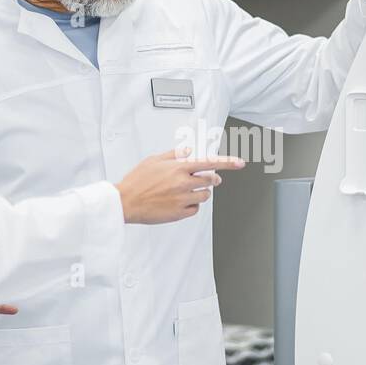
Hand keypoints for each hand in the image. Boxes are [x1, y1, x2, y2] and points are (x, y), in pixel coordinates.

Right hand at [115, 148, 245, 223]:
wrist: (125, 202)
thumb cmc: (137, 181)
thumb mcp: (154, 160)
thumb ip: (174, 155)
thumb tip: (188, 151)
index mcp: (178, 167)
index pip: (210, 162)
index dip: (228, 162)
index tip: (240, 163)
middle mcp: (183, 182)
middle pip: (211, 180)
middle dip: (212, 179)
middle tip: (206, 179)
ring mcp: (182, 198)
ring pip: (205, 195)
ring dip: (201, 192)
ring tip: (186, 191)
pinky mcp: (179, 213)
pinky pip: (195, 209)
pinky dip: (192, 205)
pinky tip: (179, 202)